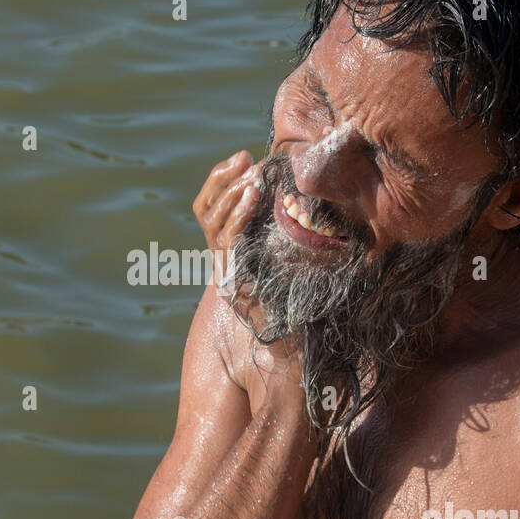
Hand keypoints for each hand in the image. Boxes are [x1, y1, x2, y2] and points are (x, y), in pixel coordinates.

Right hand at [192, 152, 306, 404]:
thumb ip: (293, 241)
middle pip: (207, 211)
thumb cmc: (304, 318)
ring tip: (249, 171)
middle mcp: (224, 263)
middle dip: (223, 180)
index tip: (245, 158)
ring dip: (231, 192)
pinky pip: (227, 241)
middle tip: (243, 159)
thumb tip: (312, 204)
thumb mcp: (297, 269)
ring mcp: (226, 272)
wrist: (294, 360)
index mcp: (235, 256)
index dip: (221, 182)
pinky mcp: (233, 282)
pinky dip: (238, 216)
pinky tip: (252, 196)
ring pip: (213, 222)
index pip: (212, 212)